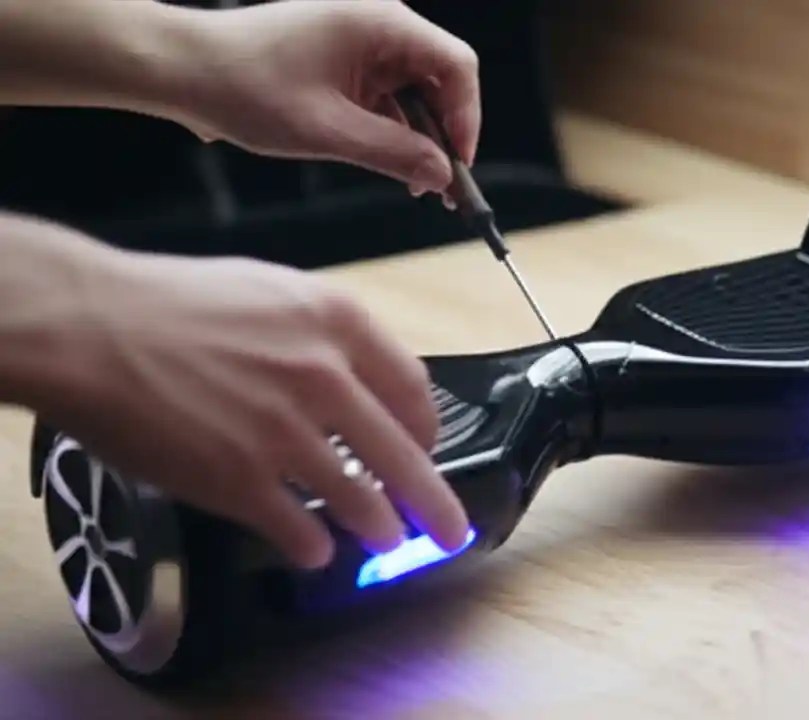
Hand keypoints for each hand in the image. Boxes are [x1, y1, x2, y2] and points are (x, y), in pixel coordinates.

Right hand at [26, 239, 469, 568]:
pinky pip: (299, 529)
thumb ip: (322, 333)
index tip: (430, 448)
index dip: (429, 429)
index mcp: (338, 322)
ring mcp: (285, 433)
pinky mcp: (241, 480)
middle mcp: (324, 377)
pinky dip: (314, 546)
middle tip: (451, 528)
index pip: (414, 388)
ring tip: (387, 540)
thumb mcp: (270, 289)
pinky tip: (315, 549)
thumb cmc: (171, 303)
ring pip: (360, 499)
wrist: (90, 328)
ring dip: (379, 528)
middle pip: (404, 456)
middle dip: (435, 502)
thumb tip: (354, 374)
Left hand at [171, 0, 480, 196]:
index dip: (467, 118)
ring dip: (420, 138)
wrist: (181, 69)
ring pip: (416, 93)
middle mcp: (377, 23)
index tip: (459, 165)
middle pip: (441, 79)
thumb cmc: (243, 86)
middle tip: (445, 187)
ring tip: (417, 184)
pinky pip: (388, 96)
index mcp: (379, 22)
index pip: (456, 65)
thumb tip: (444, 175)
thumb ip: (394, 154)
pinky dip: (395, 131)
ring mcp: (361, 41)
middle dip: (446, 135)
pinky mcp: (345, 60)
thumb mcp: (328, 133)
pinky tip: (394, 165)